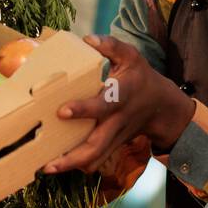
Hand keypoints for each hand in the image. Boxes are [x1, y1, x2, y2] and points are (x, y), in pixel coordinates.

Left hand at [44, 34, 194, 174]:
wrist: (162, 107)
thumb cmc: (141, 77)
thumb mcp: (131, 56)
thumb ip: (111, 46)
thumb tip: (87, 39)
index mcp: (121, 96)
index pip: (103, 105)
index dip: (84, 109)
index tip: (62, 111)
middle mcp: (117, 121)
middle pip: (97, 145)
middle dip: (73, 156)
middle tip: (48, 162)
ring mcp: (115, 137)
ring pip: (95, 158)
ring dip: (71, 166)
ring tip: (45, 168)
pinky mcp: (112, 145)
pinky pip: (95, 159)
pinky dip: (77, 165)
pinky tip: (55, 164)